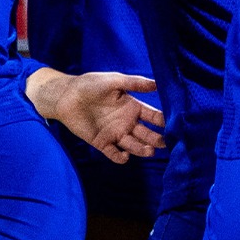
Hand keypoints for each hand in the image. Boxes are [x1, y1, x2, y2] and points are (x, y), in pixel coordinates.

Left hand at [27, 67, 165, 162]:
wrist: (66, 96)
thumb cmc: (89, 84)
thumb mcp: (113, 80)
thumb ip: (134, 83)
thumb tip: (157, 83)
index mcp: (132, 107)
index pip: (153, 117)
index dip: (163, 121)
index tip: (174, 125)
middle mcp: (127, 122)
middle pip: (147, 134)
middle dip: (156, 139)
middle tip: (164, 143)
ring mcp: (115, 134)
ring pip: (134, 146)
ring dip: (142, 150)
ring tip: (149, 151)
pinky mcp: (102, 143)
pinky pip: (114, 154)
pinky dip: (120, 158)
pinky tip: (124, 155)